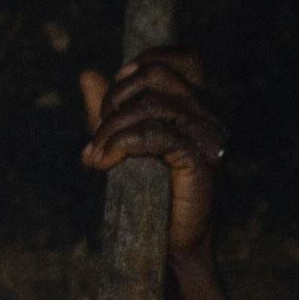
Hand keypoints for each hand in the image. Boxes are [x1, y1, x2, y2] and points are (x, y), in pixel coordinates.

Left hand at [75, 46, 227, 260]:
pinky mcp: (199, 161)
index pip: (183, 57)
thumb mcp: (123, 140)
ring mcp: (208, 136)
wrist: (170, 242)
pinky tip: (102, 162)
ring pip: (149, 104)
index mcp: (202, 104)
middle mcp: (211, 114)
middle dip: (115, 97)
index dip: (144, 62)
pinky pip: (152, 135)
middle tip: (97, 130)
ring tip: (95, 154)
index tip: (116, 93)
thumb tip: (87, 73)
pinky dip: (117, 145)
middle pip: (156, 75)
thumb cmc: (149, 190)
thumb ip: (108, 107)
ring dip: (109, 127)